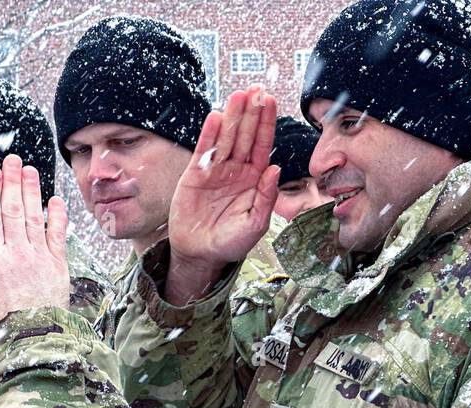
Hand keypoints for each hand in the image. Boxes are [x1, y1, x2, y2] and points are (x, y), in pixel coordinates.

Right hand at [0, 154, 69, 344]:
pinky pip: (57, 235)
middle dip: (11, 181)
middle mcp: (15, 252)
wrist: (28, 344)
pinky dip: (57, 216)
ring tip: (30, 170)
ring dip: (32, 190)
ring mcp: (38, 258)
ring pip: (33, 216)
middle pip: (12, 208)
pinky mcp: (57, 267)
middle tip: (12, 159)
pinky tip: (55, 200)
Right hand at [165, 88, 280, 303]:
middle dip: (251, 112)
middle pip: (244, 135)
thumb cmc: (231, 243)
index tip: (269, 101)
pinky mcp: (195, 175)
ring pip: (225, 138)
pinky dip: (209, 134)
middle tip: (256, 89)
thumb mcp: (255, 225)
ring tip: (238, 96)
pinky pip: (203, 150)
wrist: (201, 254)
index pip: (261, 144)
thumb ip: (266, 198)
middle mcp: (236, 170)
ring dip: (232, 117)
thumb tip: (275, 168)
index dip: (266, 123)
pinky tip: (216, 117)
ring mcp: (215, 170)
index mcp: (254, 178)